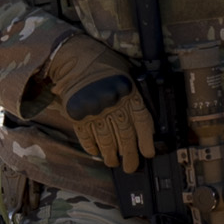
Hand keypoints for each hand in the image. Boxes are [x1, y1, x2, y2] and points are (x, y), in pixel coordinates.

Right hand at [43, 33, 154, 174]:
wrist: (76, 56)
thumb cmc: (104, 66)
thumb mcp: (127, 76)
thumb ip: (134, 98)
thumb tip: (143, 127)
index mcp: (129, 92)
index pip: (142, 122)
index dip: (146, 141)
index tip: (148, 154)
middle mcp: (113, 103)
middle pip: (125, 136)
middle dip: (129, 156)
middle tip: (130, 166)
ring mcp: (95, 110)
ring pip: (107, 140)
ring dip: (110, 155)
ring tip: (113, 162)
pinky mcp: (77, 114)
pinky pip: (87, 136)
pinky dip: (91, 146)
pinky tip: (96, 151)